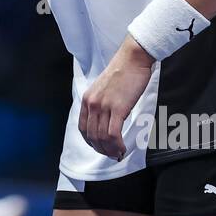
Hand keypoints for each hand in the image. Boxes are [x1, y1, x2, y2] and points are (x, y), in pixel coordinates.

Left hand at [79, 36, 155, 160]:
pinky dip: (117, 145)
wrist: (132, 59)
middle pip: (92, 136)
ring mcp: (104, 106)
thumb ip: (101, 104)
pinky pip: (113, 134)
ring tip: (118, 154)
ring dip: (110, 150)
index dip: (90, 142)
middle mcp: (92, 104)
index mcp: (87, 99)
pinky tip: (123, 148)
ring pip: (102, 137)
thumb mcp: (103, 89)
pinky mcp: (118, 109)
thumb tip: (106, 121)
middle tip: (112, 155)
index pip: (83, 128)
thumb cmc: (122, 73)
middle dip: (102, 150)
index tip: (100, 148)